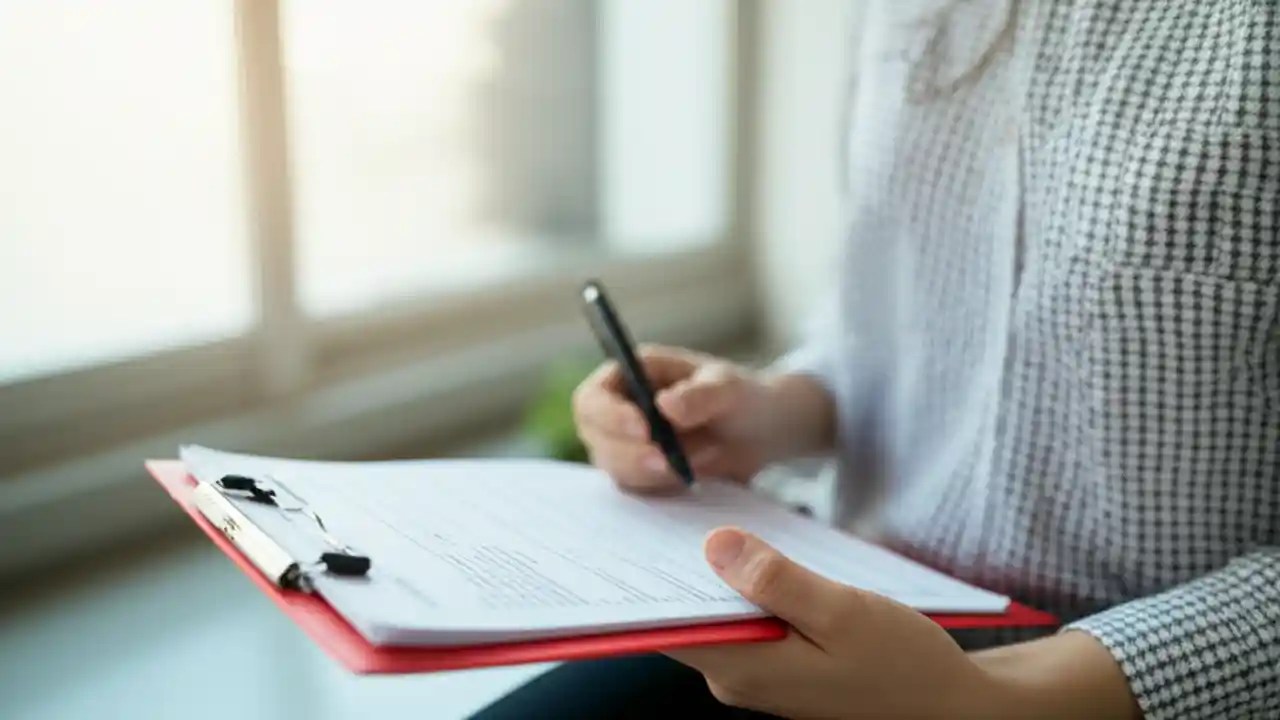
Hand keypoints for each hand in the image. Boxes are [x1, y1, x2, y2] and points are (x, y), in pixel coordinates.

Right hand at [572, 345, 785, 490]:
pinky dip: (666, 488)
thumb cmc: (739, 396)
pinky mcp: (643, 477)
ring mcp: (626, 448)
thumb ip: (701, 394)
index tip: (643, 429)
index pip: (592, 399)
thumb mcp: (729, 388)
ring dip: (655, 472)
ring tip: (706, 454)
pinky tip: (698, 475)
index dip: (608, 416)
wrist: (760, 433)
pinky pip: (639, 492)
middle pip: (595, 440)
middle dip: (630, 454)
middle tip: (668, 461)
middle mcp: (618, 412)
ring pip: (616, 471)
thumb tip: (665, 405)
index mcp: (630, 376)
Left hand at [666, 528, 992, 718]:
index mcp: (747, 669)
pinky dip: (744, 588)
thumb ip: (778, 580)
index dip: (646, 585)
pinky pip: (742, 621)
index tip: (634, 539)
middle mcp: (740, 679)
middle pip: (687, 618)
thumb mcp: (844, 613)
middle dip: (679, 570)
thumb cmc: (902, 661)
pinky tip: (752, 556)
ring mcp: (757, 674)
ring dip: (715, 576)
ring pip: (715, 617)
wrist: (946, 705)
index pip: (668, 628)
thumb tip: (714, 545)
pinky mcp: (777, 666)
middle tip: (670, 514)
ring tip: (710, 525)